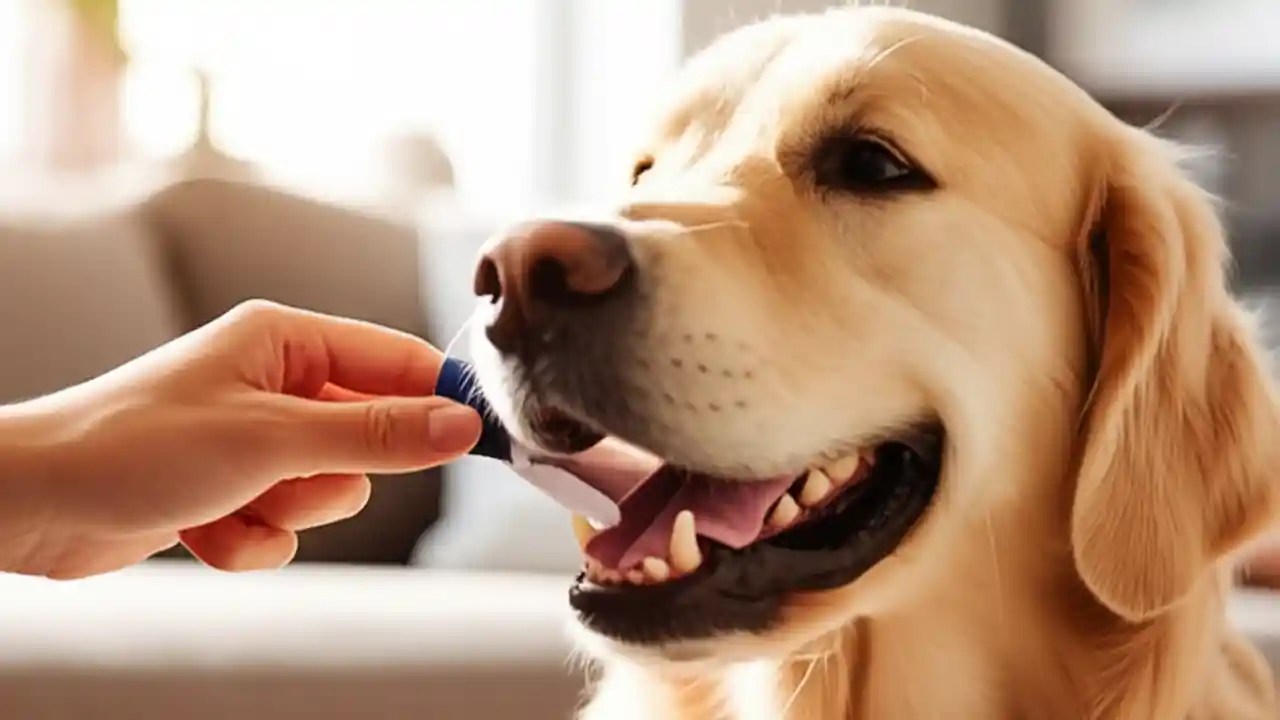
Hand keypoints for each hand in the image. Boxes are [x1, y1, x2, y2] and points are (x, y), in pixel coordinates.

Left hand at [0, 300, 480, 577]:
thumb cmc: (135, 445)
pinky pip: (282, 528)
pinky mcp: (230, 488)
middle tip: (283, 474)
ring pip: (329, 492)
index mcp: (285, 341)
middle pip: (367, 438)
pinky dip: (249, 539)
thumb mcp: (273, 437)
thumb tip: (461, 425)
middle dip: (329, 476)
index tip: (473, 441)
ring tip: (227, 499)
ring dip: (284, 513)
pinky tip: (200, 528)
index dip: (437, 400)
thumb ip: (376, 433)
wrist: (32, 503)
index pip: (397, 360)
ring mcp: (252, 439)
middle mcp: (274, 384)